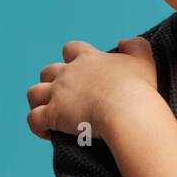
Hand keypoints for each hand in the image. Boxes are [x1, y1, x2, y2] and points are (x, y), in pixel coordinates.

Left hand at [25, 36, 156, 140]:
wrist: (128, 111)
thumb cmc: (138, 88)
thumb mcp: (143, 60)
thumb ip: (135, 46)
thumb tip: (122, 42)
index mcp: (88, 58)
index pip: (71, 48)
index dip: (72, 57)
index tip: (81, 70)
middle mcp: (68, 73)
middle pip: (47, 71)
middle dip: (51, 81)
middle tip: (65, 96)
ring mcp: (58, 93)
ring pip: (34, 93)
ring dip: (39, 102)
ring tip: (48, 112)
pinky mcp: (53, 114)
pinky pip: (33, 119)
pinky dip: (36, 126)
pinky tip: (48, 133)